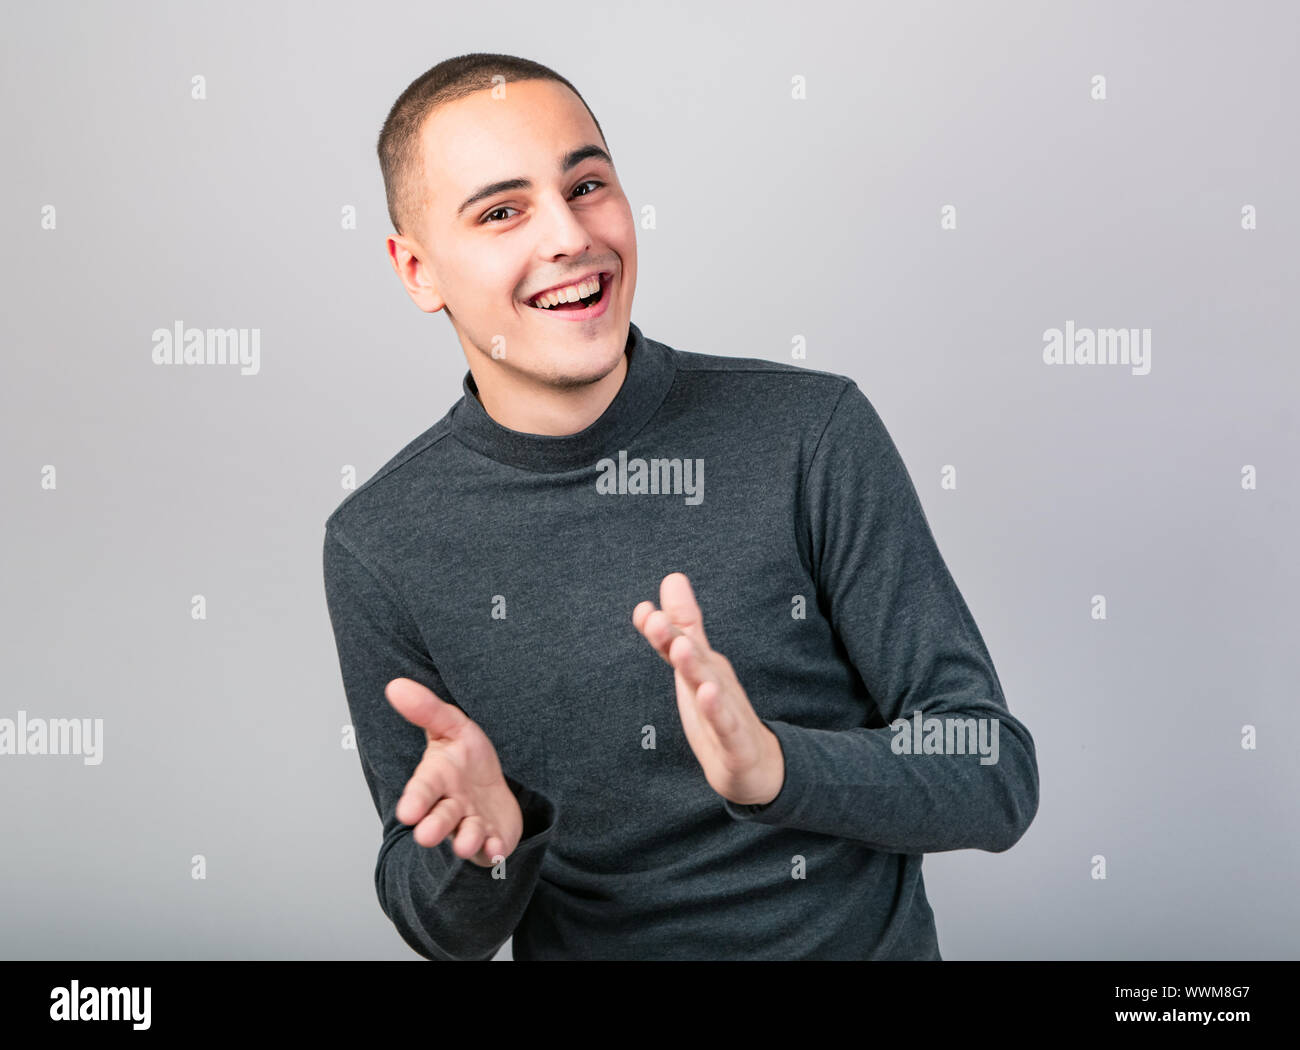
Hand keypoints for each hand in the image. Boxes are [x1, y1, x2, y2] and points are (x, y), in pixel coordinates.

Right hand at [385, 678, 522, 867]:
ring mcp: (471, 825)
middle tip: (425, 835)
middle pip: (440, 817)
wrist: (493, 791)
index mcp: (437, 779)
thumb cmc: (467, 761)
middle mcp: (450, 805)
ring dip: (465, 840)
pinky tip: (498, 851)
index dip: (416, 800)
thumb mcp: (452, 728)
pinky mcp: (492, 839)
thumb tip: (396, 685)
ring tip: (467, 843)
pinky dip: (494, 851)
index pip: (422, 789)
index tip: (407, 812)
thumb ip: (427, 710)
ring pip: (465, 835)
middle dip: (433, 826)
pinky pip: (493, 848)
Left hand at [632, 573, 784, 806]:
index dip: (659, 630)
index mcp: (703, 667)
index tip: (641, 611)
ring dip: (695, 668)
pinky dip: (717, 710)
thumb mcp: (696, 667)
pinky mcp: (736, 742)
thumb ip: (681, 625)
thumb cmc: (719, 709)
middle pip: (693, 658)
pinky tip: (708, 694)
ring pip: (710, 687)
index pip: (677, 643)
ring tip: (681, 648)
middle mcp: (716, 682)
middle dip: (675, 638)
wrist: (757, 764)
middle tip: (655, 619)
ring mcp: (727, 710)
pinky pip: (726, 725)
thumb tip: (672, 578)